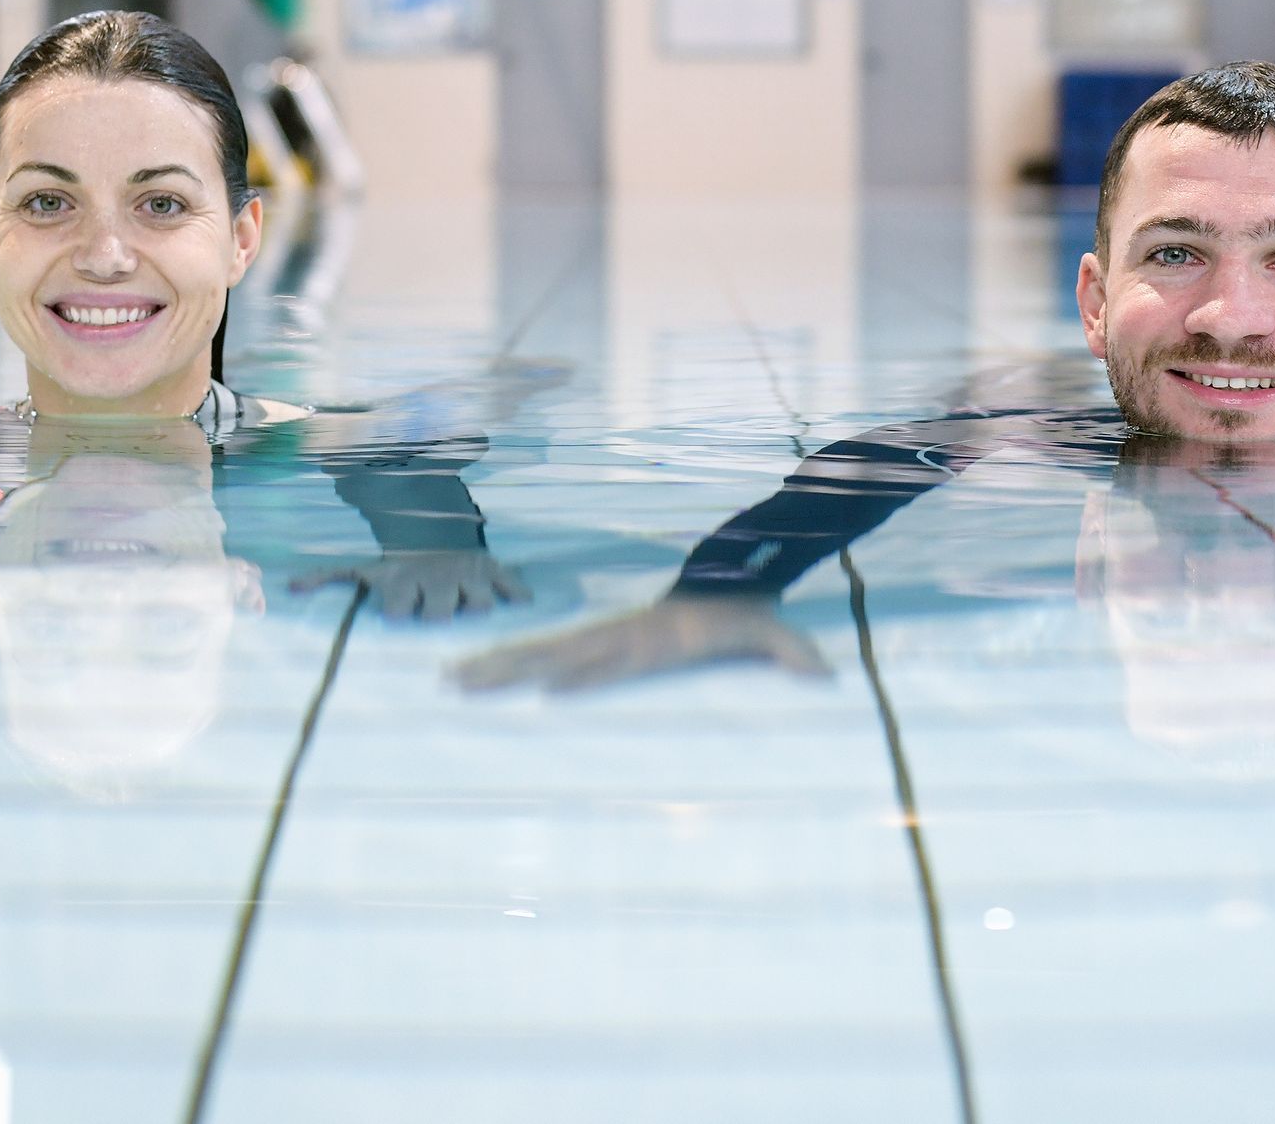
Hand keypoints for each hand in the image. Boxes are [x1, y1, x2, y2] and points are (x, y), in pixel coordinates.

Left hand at [291, 549, 529, 620]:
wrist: (435, 535)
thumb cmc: (397, 567)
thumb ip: (326, 577)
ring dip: (477, 612)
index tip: (396, 620)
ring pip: (479, 603)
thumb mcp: (363, 570)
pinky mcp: (494, 571)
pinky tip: (515, 609)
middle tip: (436, 623)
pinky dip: (517, 598)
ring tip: (471, 619)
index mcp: (404, 581)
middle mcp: (436, 580)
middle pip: (440, 612)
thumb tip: (289, 587)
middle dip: (438, 618)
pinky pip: (513, 587)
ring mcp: (467, 576)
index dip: (397, 614)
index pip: (399, 607)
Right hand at [449, 591, 831, 693]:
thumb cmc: (745, 615)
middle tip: (465, 680)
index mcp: (653, 639)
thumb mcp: (773, 631)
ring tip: (450, 677)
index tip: (547, 689)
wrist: (723, 585)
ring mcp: (600, 637)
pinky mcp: (593, 642)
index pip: (611, 660)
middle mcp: (618, 637)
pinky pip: (545, 653)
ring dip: (495, 665)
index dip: (583, 675)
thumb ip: (795, 652)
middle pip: (559, 656)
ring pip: (541, 653)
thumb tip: (824, 675)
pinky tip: (475, 672)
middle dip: (513, 669)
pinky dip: (507, 662)